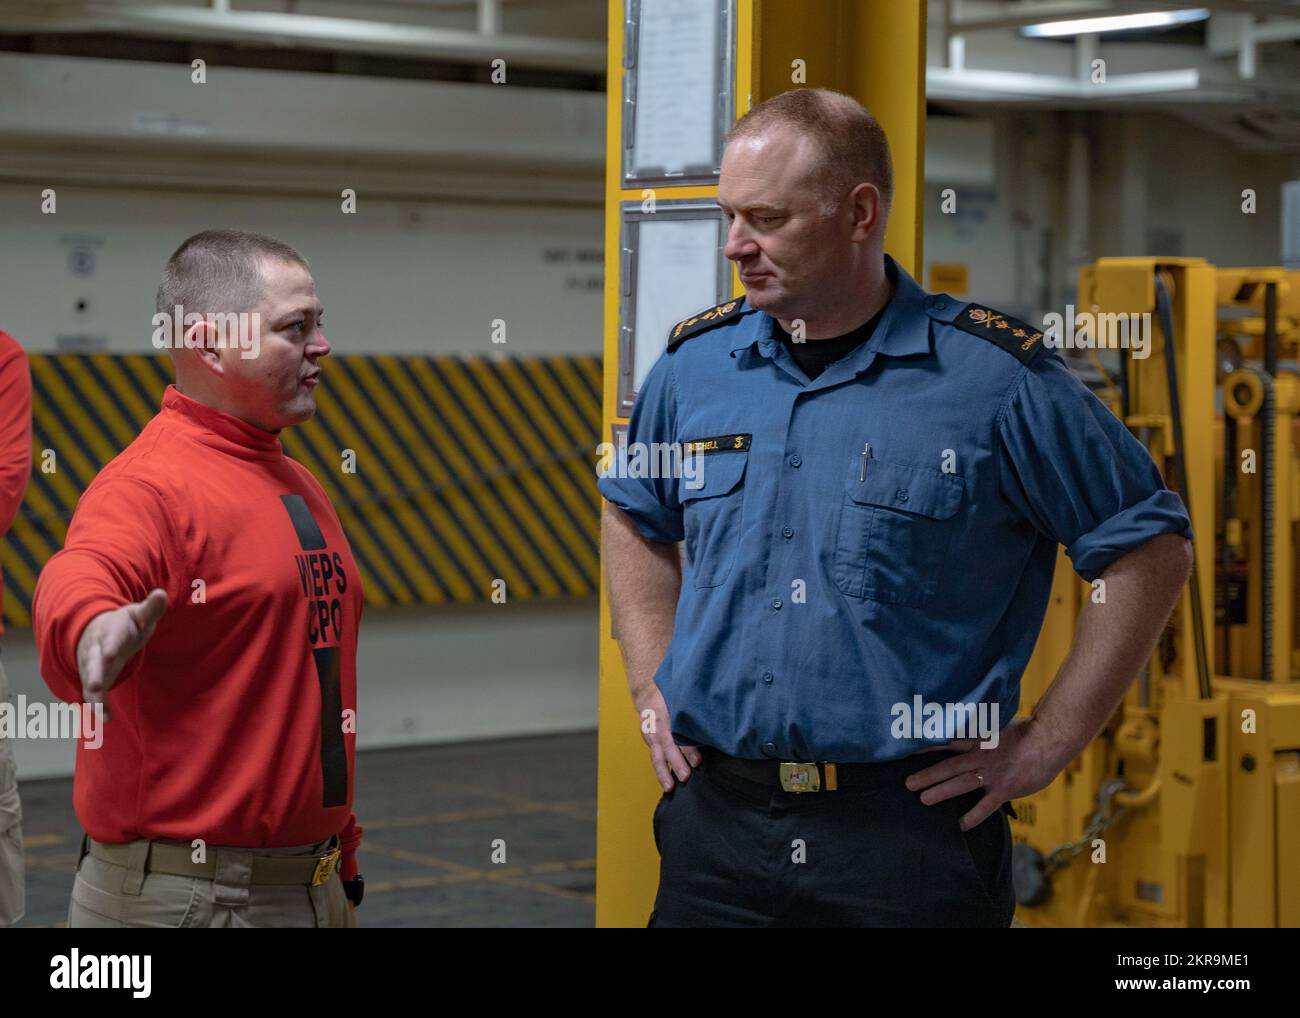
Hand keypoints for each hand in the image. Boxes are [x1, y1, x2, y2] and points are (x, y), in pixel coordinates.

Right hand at [76, 588, 167, 718]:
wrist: (96, 630)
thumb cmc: (124, 624)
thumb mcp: (138, 615)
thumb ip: (150, 608)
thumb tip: (161, 594)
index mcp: (111, 630)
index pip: (112, 637)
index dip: (111, 645)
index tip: (111, 654)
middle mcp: (97, 649)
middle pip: (94, 662)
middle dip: (94, 673)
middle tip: (95, 685)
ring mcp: (93, 666)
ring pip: (89, 680)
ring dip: (93, 694)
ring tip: (96, 708)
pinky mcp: (94, 679)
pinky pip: (94, 694)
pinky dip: (99, 706)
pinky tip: (106, 719)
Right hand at [632, 682, 700, 791]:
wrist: (648, 694)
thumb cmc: (673, 699)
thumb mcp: (682, 700)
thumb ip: (694, 715)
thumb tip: (716, 731)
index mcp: (669, 714)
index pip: (679, 733)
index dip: (688, 748)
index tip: (697, 761)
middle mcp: (659, 726)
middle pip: (668, 746)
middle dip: (677, 762)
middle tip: (686, 776)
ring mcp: (651, 735)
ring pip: (657, 755)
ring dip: (663, 772)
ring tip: (670, 787)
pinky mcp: (650, 743)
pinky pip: (655, 758)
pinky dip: (661, 771)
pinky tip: (667, 784)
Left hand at [903, 717, 1060, 830]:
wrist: (1051, 739)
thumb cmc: (1029, 732)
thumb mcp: (999, 727)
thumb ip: (983, 734)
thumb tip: (970, 734)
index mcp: (979, 740)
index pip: (947, 743)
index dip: (927, 747)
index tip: (908, 752)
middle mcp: (981, 756)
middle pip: (949, 766)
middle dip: (927, 775)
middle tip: (907, 783)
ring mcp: (993, 773)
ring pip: (962, 783)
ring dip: (942, 791)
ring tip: (924, 799)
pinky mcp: (1005, 788)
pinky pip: (986, 804)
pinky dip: (973, 815)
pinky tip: (961, 825)